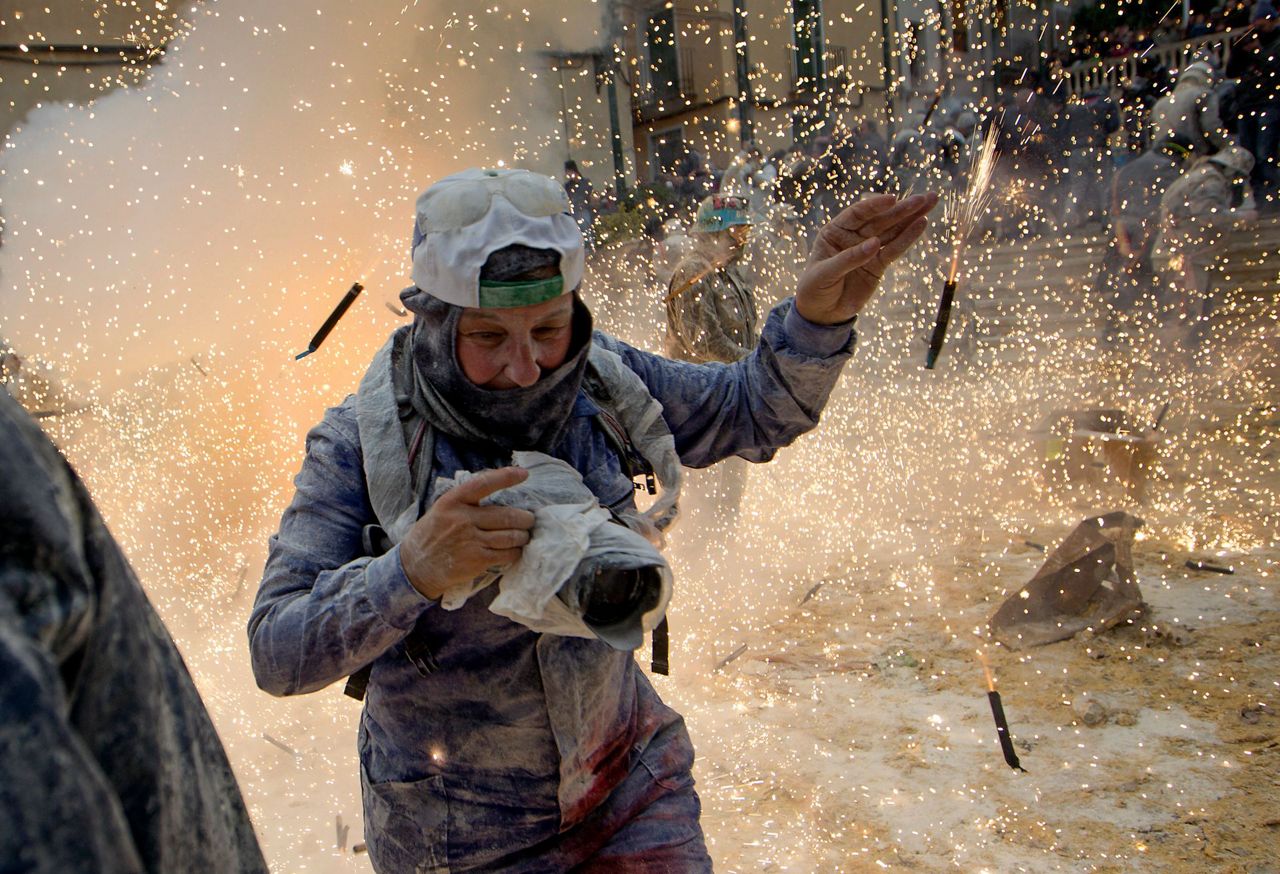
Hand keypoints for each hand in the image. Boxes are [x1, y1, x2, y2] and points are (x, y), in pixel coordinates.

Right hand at [399, 467, 534, 600]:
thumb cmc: (433, 535)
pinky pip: (507, 553)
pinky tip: (514, 551)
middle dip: (525, 518)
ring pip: (511, 536)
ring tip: (524, 536)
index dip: (506, 477)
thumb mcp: (442, 510)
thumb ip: (466, 502)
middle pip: (507, 515)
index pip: (484, 483)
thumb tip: (501, 495)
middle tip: (529, 519)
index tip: (524, 474)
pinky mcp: (477, 560)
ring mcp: (470, 540)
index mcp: (453, 501)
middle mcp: (462, 519)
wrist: (416, 566)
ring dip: (523, 536)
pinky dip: (515, 552)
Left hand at [796, 192, 937, 323]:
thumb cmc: (815, 288)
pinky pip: (895, 250)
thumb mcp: (825, 273)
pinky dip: (908, 238)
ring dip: (911, 218)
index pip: (857, 214)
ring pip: (892, 231)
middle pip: (880, 219)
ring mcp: (868, 250)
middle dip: (902, 208)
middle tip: (925, 198)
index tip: (893, 199)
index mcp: (835, 231)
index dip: (874, 206)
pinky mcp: (879, 265)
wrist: (821, 313)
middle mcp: (854, 236)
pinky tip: (921, 224)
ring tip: (930, 203)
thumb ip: (849, 259)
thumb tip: (875, 244)